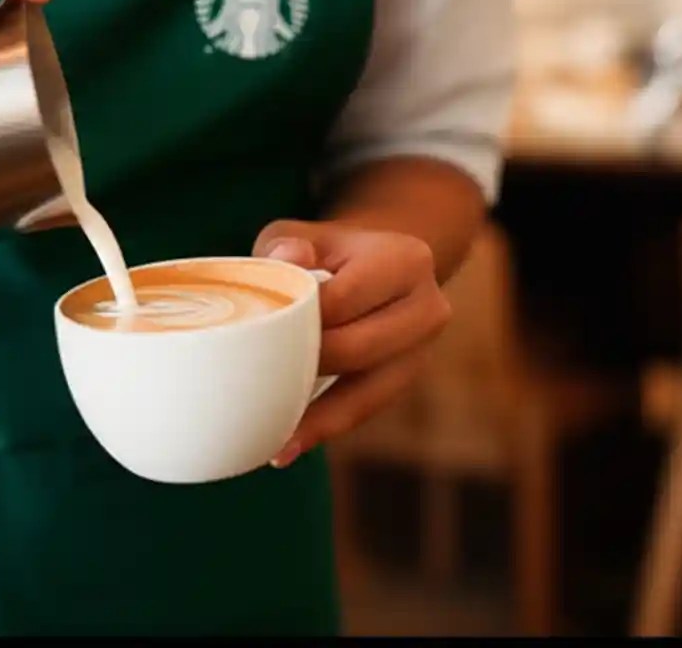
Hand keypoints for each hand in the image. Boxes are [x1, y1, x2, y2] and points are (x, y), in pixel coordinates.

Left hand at [252, 219, 452, 467]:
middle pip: (357, 351)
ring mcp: (423, 351)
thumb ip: (288, 244)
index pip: (343, 300)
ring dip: (314, 419)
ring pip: (365, 395)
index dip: (298, 320)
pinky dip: (323, 428)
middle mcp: (428, 307)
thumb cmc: (327, 252)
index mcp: (406, 260)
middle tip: (252, 380)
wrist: (376, 266)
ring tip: (269, 442)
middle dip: (304, 367)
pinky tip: (284, 447)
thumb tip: (288, 260)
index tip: (256, 335)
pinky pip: (363, 412)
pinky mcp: (406, 381)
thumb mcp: (305, 235)